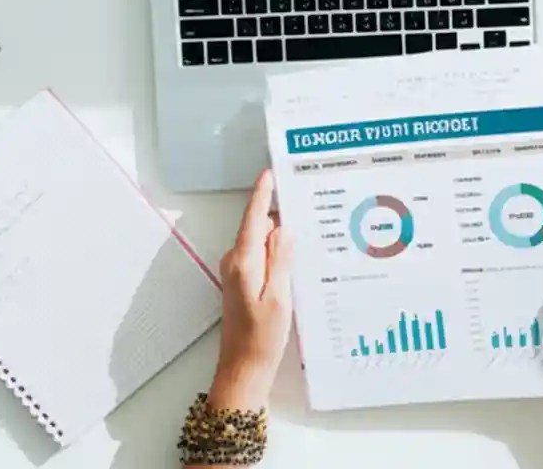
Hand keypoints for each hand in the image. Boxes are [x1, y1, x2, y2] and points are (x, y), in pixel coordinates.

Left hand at [209, 169, 294, 409]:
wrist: (243, 368)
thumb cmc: (262, 338)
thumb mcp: (280, 297)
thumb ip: (281, 259)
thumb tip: (284, 228)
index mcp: (244, 262)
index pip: (254, 218)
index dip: (262, 194)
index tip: (270, 173)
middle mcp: (236, 262)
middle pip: (258, 226)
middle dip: (279, 213)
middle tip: (304, 200)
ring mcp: (237, 272)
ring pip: (260, 241)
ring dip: (280, 235)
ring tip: (306, 228)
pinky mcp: (242, 281)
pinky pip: (260, 256)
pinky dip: (276, 251)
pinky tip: (295, 257)